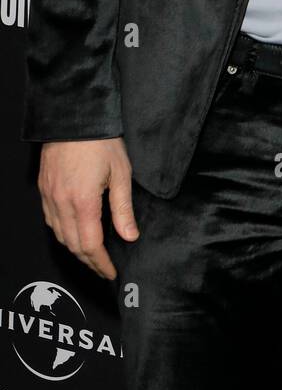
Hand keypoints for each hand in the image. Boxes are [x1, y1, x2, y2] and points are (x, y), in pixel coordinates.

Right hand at [38, 138, 139, 279]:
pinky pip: (50, 220)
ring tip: (92, 255)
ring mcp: (49, 196)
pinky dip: (62, 233)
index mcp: (83, 202)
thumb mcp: (121, 173)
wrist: (75, 117)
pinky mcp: (44, 188)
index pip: (91, 245)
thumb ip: (123, 208)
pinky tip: (74, 233)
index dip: (101, 263)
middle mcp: (62, 203)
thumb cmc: (102, 142)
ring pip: (59, 235)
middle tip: (104, 268)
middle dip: (89, 261)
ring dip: (75, 249)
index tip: (111, 272)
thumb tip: (129, 236)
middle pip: (73, 245)